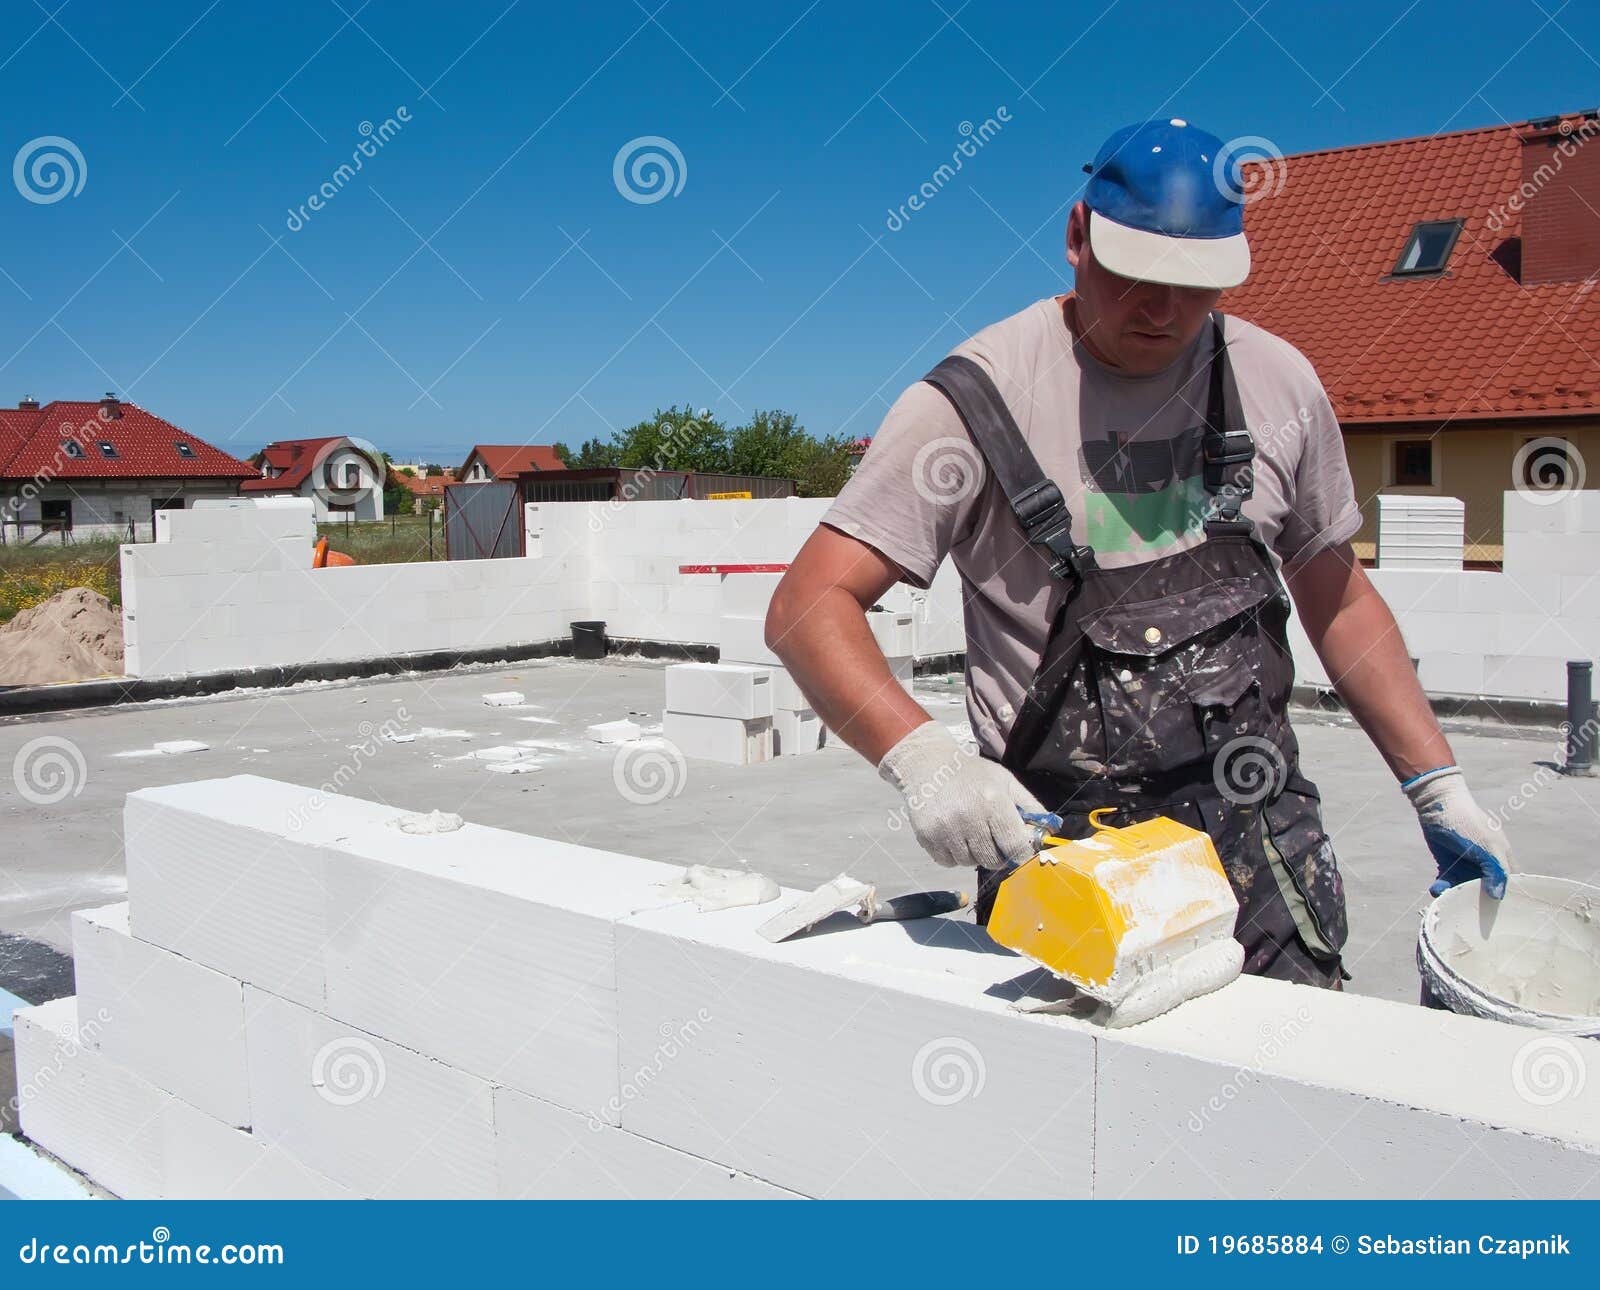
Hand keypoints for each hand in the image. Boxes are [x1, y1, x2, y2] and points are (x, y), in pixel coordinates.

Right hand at [878, 721, 1043, 868]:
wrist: (927, 763)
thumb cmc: (972, 773)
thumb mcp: (1005, 781)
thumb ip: (1030, 805)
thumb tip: (1052, 829)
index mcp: (993, 802)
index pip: (1015, 846)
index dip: (1020, 854)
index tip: (1019, 852)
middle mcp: (969, 818)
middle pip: (992, 860)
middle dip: (997, 854)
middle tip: (992, 839)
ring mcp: (945, 829)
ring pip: (969, 862)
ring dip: (973, 854)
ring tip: (969, 833)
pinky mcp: (926, 836)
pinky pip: (947, 862)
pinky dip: (953, 855)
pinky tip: (951, 835)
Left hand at [1402, 766, 1513, 898]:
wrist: (1436, 804)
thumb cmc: (1467, 822)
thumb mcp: (1487, 846)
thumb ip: (1496, 870)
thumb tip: (1497, 895)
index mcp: (1502, 858)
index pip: (1510, 883)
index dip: (1507, 897)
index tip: (1498, 913)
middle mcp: (1486, 864)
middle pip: (1486, 889)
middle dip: (1476, 901)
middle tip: (1464, 909)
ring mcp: (1467, 864)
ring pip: (1464, 887)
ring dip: (1455, 894)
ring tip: (1442, 894)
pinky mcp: (1448, 863)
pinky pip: (1448, 881)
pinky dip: (1442, 886)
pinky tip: (1435, 888)